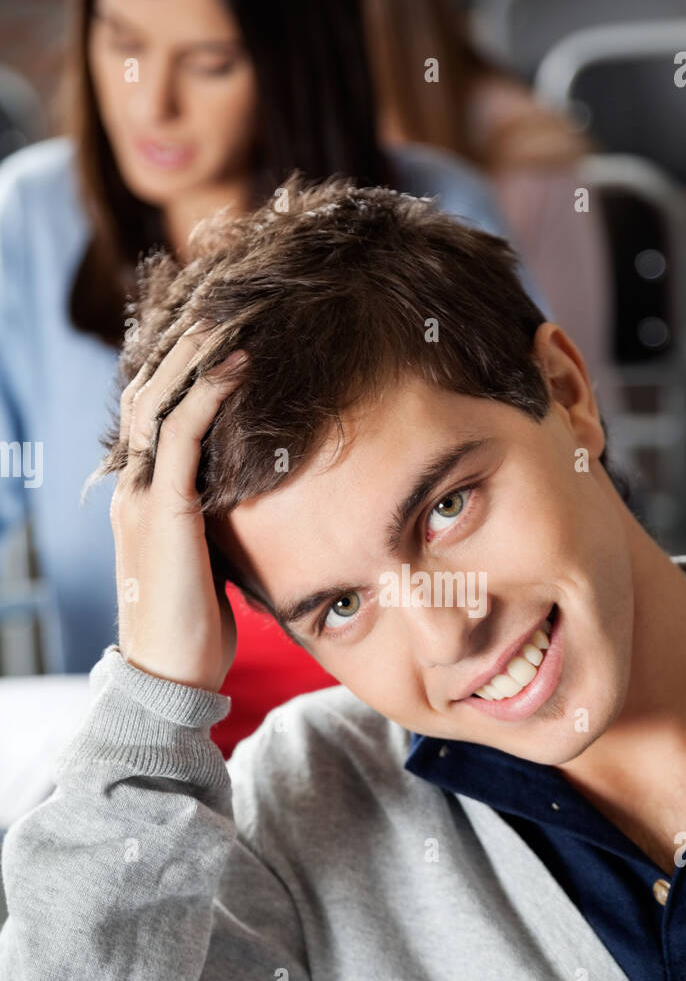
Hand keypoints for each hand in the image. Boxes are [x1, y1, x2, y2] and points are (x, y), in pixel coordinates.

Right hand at [110, 325, 247, 690]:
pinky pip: (180, 435)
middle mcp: (133, 487)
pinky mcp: (162, 512)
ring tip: (234, 315)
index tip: (222, 334)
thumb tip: (258, 500)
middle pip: (150, 391)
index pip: (154, 412)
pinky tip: (238, 365)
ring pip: (160, 401)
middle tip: (228, 303)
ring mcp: (141, 497)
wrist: (169, 677)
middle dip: (186, 344)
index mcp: (142, 496)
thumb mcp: (210, 560)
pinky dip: (209, 394)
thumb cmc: (196, 628)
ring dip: (197, 354)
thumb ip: (221, 522)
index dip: (182, 369)